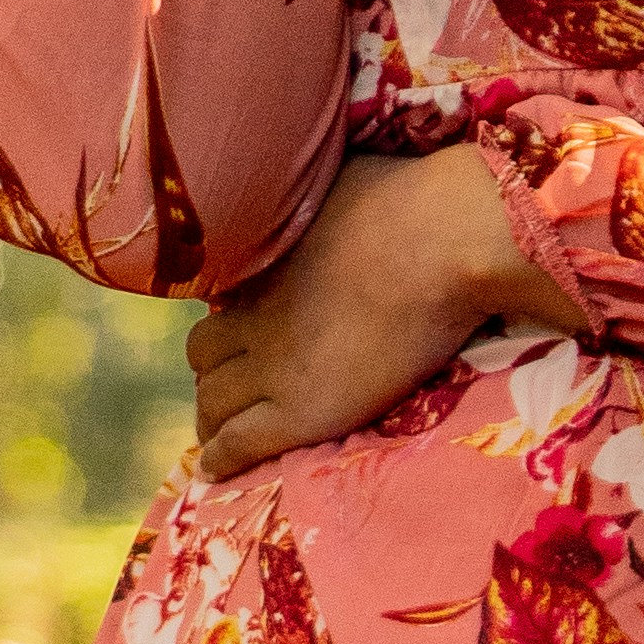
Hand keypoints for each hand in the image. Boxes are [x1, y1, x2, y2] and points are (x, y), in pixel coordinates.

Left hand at [187, 142, 572, 484]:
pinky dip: (221, 459)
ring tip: (223, 433)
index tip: (242, 332)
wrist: (441, 243)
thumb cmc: (411, 199)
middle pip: (202, 354)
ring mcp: (273, 367)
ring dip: (213, 418)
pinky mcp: (299, 411)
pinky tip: (217, 471)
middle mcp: (254, 314)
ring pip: (211, 402)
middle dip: (213, 371)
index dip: (229, 321)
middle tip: (237, 385)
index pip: (218, 301)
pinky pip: (238, 444)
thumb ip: (316, 189)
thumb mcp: (342, 174)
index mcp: (264, 259)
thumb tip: (319, 172)